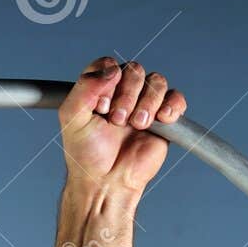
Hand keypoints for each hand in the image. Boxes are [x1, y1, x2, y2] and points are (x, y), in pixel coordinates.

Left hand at [58, 56, 185, 195]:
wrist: (106, 181)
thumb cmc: (86, 154)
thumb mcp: (72, 119)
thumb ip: (84, 88)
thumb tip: (112, 69)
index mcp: (99, 90)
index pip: (107, 64)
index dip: (106, 80)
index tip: (100, 106)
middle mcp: (122, 94)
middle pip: (135, 70)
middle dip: (127, 95)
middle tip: (116, 120)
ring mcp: (144, 104)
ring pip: (156, 81)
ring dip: (146, 103)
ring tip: (135, 125)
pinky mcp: (163, 119)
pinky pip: (175, 98)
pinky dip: (171, 106)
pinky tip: (160, 120)